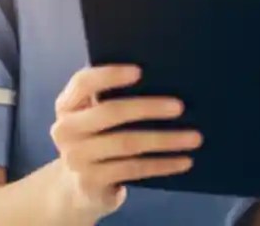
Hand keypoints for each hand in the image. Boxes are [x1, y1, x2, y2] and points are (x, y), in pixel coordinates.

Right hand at [50, 65, 200, 220]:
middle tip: (180, 107)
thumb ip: (111, 98)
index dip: (110, 75)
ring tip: (194, 137)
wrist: (76, 188)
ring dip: (165, 139)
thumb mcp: (94, 117)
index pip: (83, 82)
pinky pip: (133, 169)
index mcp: (66, 105)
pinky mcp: (91, 182)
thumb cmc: (96, 139)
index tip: (140, 71)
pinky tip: (184, 161)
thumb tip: (162, 79)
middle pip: (110, 112)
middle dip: (148, 108)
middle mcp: (65, 130)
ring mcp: (76, 158)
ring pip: (128, 143)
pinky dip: (162, 164)